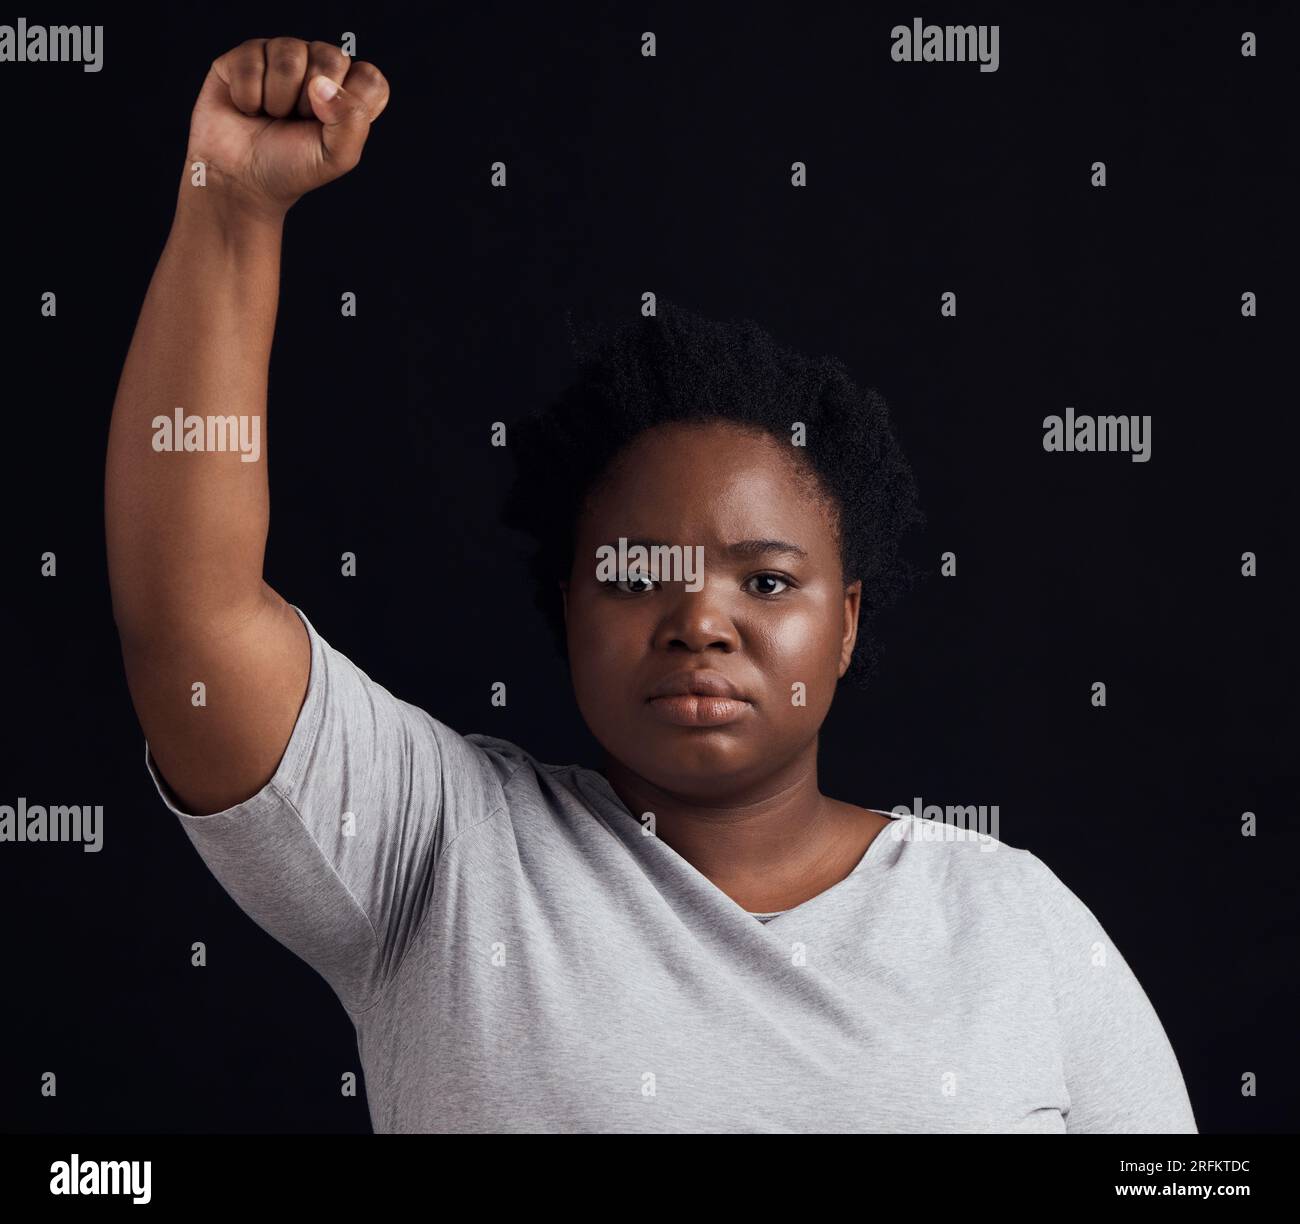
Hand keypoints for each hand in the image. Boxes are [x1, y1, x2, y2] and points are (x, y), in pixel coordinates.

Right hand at [186, 36, 389, 219]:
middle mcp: (319, 67)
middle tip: (297, 122)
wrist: (243, 178)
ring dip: (278, 100)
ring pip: (290, 56)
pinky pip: (251, 62)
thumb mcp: (336, 158)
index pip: (370, 78)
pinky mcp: (246, 55)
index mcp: (348, 92)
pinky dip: (249, 97)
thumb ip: (351, 122)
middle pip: (333, 57)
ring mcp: (282, 55)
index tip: (330, 129)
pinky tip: (248, 109)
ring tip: (272, 115)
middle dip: (312, 102)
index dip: (351, 105)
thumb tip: (322, 84)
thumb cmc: (293, 167)